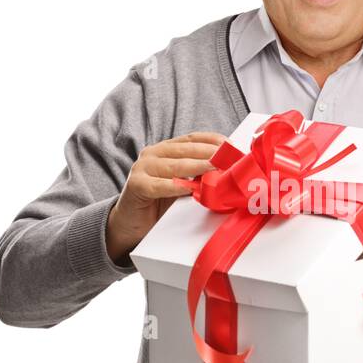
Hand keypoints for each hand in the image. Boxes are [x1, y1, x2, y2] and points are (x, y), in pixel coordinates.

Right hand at [105, 130, 226, 264]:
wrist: (130, 223)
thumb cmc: (159, 204)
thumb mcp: (182, 185)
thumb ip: (198, 175)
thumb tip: (227, 172)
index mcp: (165, 149)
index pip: (192, 139)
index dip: (213, 141)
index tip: (232, 146)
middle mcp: (153, 153)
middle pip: (186, 150)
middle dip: (210, 153)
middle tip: (229, 158)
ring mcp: (142, 167)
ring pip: (175, 165)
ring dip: (197, 166)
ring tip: (215, 168)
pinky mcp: (135, 185)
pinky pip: (159, 185)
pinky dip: (175, 186)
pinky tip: (189, 188)